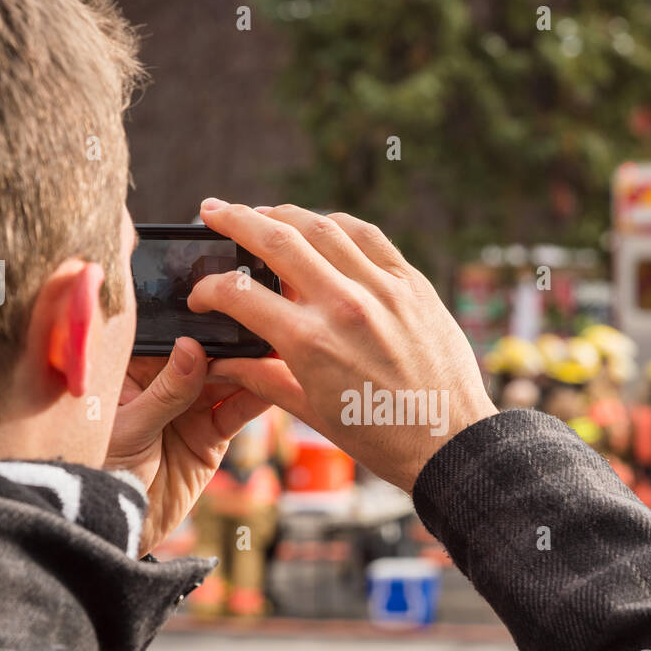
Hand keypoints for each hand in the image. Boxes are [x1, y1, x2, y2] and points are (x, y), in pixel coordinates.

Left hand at [104, 336, 270, 555]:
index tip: (222, 305)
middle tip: (259, 325)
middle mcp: (164, 386)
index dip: (194, 322)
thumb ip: (165, 390)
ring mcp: (190, 410)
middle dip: (230, 342)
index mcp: (132, 373)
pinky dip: (257, 398)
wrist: (117, 529)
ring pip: (227, 379)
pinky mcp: (211, 437)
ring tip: (274, 349)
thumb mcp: (129, 427)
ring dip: (250, 367)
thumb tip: (191, 347)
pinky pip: (237, 412)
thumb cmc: (102, 473)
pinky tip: (275, 382)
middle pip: (205, 355)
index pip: (169, 338)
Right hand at [189, 201, 496, 491]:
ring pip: (322, 227)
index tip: (200, 292)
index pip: (241, 294)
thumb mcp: (312, 411)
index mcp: (311, 342)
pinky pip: (368, 236)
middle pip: (275, 238)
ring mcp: (382, 288)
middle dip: (235, 219)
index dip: (209, 288)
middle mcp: (344, 304)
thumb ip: (262, 376)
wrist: (450, 440)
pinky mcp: (412, 283)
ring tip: (261, 214)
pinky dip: (337, 225)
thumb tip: (220, 361)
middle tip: (213, 210)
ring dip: (283, 214)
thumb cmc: (380, 436)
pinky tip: (320, 225)